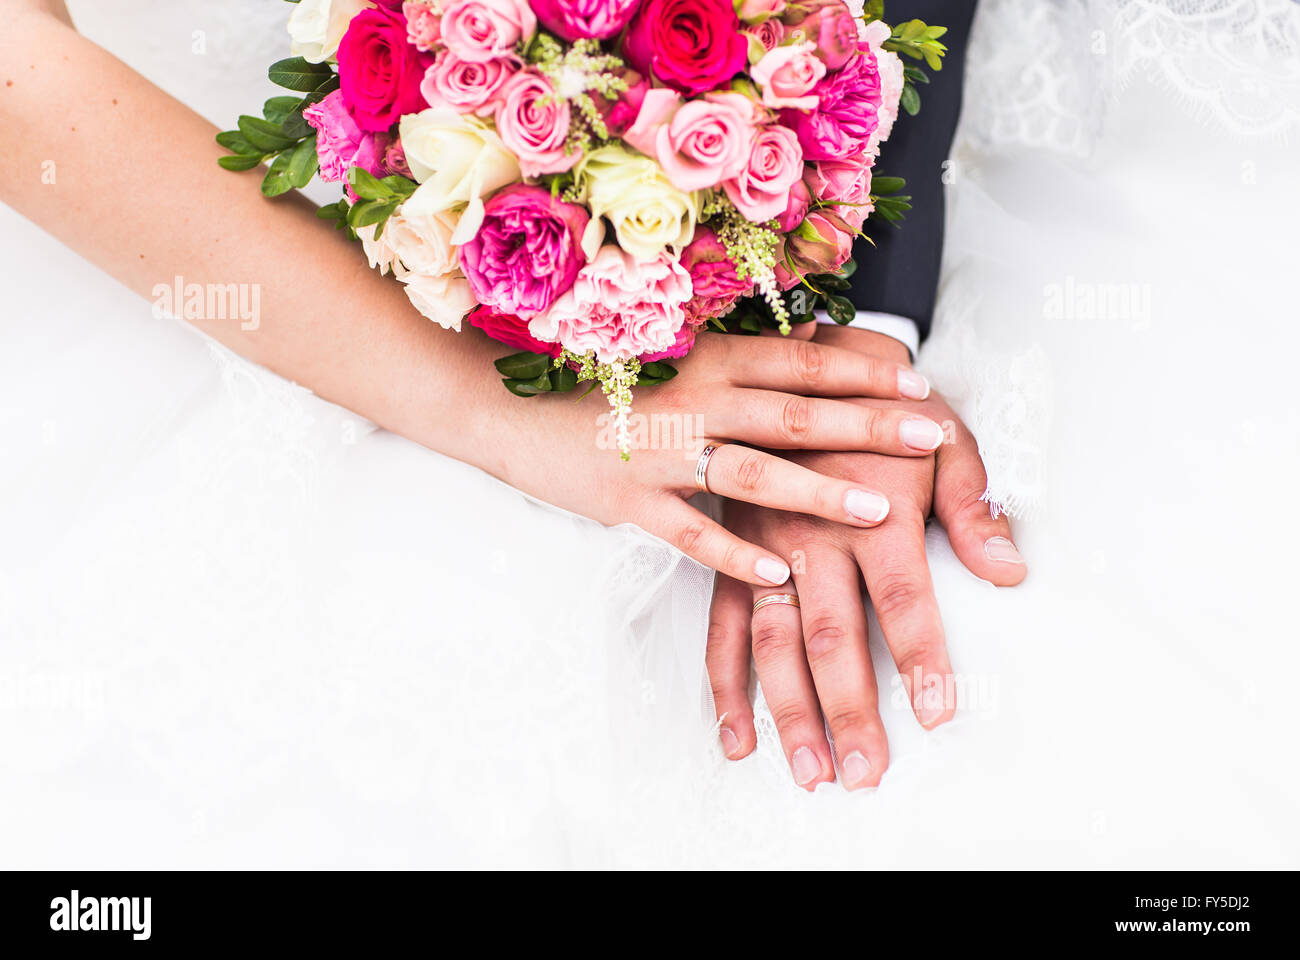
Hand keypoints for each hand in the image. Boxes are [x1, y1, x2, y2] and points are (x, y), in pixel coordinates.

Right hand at [482, 328, 946, 587]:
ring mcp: (660, 451)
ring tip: (876, 509)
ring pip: (751, 471)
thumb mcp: (669, 359)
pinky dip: (736, 552)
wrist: (509, 411)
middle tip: (928, 436)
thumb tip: (808, 353)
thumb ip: (735, 362)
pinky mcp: (630, 499)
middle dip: (866, 424)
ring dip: (817, 490)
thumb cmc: (600, 382)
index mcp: (706, 357)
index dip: (864, 372)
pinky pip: (692, 531)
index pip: (801, 361)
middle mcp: (690, 398)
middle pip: (793, 412)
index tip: (922, 384)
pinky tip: (781, 567)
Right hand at [705, 330, 1026, 788]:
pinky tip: (737, 731)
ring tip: (809, 768)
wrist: (802, 350)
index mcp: (872, 506)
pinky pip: (719, 621)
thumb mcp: (945, 436)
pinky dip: (725, 680)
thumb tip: (1010, 570)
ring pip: (770, 640)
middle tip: (865, 771)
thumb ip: (974, 506)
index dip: (922, 661)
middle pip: (831, 635)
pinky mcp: (728, 542)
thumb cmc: (884, 396)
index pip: (905, 599)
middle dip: (850, 708)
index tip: (936, 716)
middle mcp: (809, 531)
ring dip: (788, 709)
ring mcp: (761, 540)